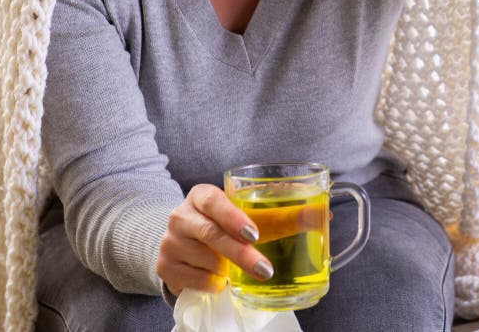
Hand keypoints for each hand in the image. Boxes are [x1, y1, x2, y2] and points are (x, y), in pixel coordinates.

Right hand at [156, 184, 272, 296]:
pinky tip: (218, 280)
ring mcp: (169, 241)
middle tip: (265, 270)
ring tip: (233, 270)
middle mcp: (180, 215)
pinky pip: (196, 280)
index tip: (254, 234)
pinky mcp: (164, 266)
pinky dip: (213, 284)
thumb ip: (274, 217)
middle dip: (240, 254)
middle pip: (211, 234)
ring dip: (227, 270)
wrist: (181, 245)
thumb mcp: (236, 215)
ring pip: (206, 261)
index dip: (233, 217)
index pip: (214, 201)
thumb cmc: (217, 226)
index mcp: (200, 195)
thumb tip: (315, 217)